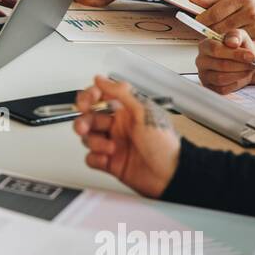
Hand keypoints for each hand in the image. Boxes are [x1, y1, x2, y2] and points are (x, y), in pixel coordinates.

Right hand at [73, 75, 179, 197]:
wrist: (170, 175)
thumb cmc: (164, 144)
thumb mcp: (144, 112)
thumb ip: (122, 93)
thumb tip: (102, 79)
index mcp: (126, 112)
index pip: (100, 98)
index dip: (89, 97)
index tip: (86, 102)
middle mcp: (118, 127)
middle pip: (89, 118)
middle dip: (84, 121)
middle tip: (85, 127)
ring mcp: (113, 144)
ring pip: (88, 138)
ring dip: (94, 142)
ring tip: (109, 148)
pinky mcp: (110, 163)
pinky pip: (91, 158)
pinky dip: (95, 158)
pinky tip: (106, 159)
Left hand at [188, 0, 254, 40]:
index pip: (214, 14)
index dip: (202, 20)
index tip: (198, 21)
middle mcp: (251, 12)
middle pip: (220, 28)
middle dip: (209, 30)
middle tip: (205, 30)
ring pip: (229, 39)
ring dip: (220, 39)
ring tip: (218, 34)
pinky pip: (241, 45)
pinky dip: (233, 44)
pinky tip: (231, 39)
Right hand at [195, 27, 254, 94]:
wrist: (245, 59)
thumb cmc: (239, 47)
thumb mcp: (240, 36)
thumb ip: (235, 36)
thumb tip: (232, 42)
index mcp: (205, 45)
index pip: (216, 50)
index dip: (235, 54)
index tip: (251, 55)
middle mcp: (201, 61)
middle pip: (221, 65)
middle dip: (241, 65)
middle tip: (254, 63)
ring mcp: (204, 75)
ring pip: (221, 78)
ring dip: (240, 74)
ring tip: (249, 69)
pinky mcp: (210, 87)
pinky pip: (222, 89)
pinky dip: (236, 83)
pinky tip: (241, 76)